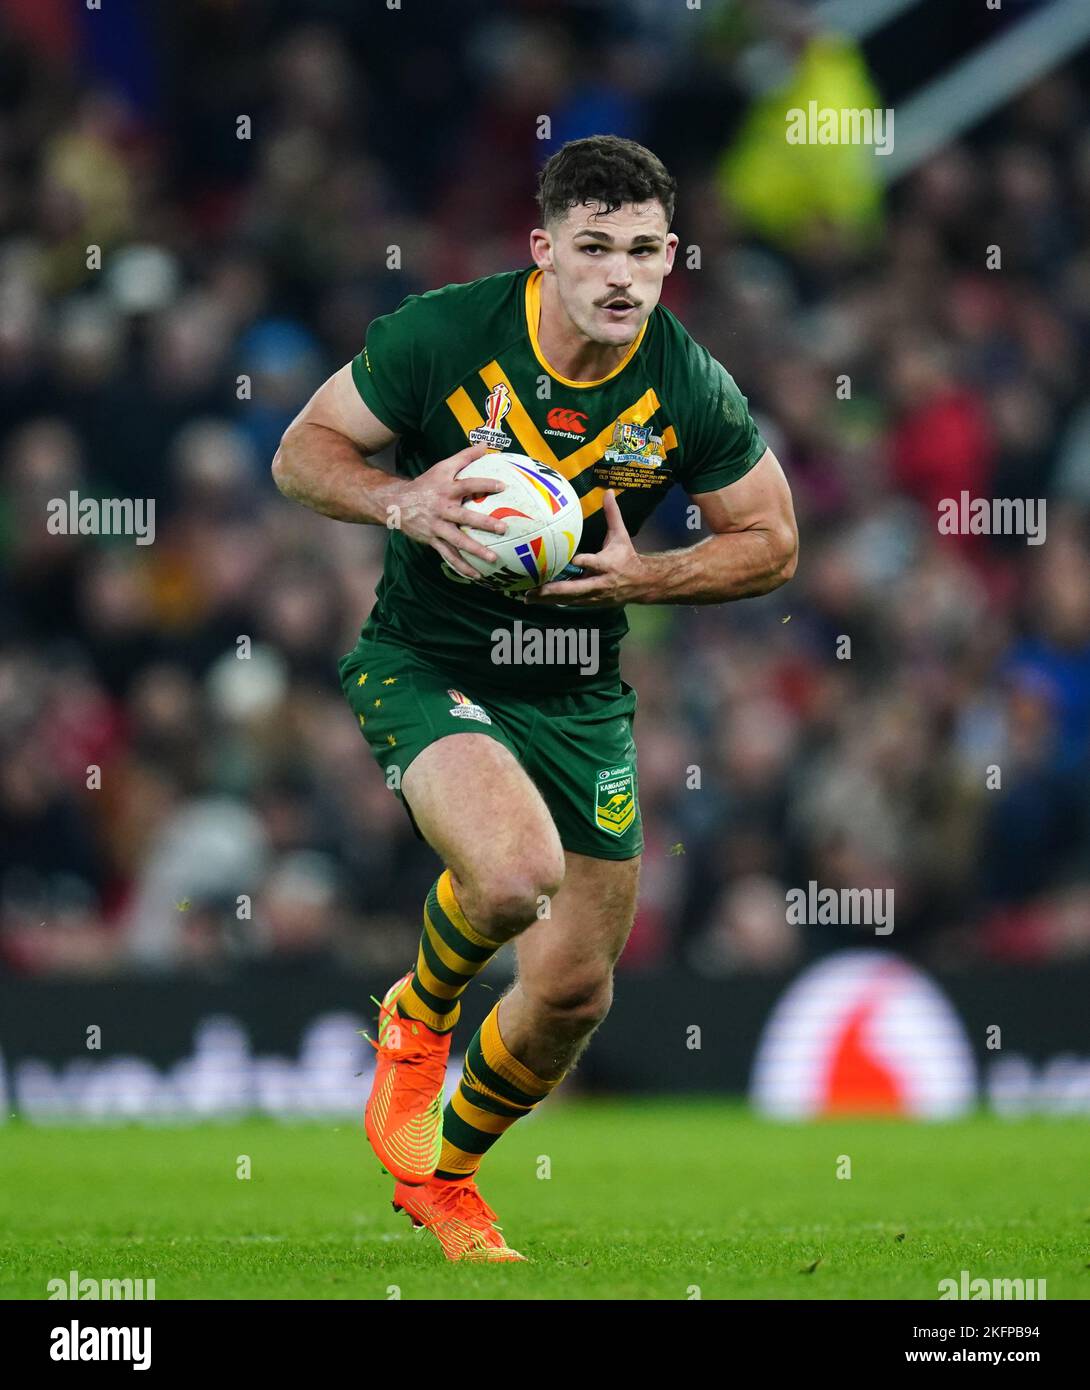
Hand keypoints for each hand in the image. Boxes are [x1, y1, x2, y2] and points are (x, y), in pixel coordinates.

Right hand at [392, 443, 507, 577]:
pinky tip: (477, 576)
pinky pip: (449, 556)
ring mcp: (436, 527)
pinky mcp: (433, 541)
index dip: (485, 484)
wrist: (396, 503)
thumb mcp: (443, 467)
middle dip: (483, 523)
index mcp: (446, 490)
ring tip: (493, 559)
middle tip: (503, 528)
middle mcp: (442, 509)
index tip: (503, 486)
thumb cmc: (426, 484)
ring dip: (475, 551)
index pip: (468, 485)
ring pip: (457, 541)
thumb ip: (465, 457)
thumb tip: (486, 445)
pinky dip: (462, 567)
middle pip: (464, 517)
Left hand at [525, 490, 648, 607]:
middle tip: (537, 588)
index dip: (585, 562)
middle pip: (578, 588)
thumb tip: (607, 491)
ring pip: (570, 599)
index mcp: (608, 564)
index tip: (574, 560)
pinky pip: (569, 603)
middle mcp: (600, 582)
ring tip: (528, 597)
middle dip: (557, 589)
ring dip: (549, 599)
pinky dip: (553, 602)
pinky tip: (535, 600)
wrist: (640, 584)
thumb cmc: (626, 557)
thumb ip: (612, 514)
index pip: (596, 563)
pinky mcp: (590, 602)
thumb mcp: (621, 535)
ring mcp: (594, 596)